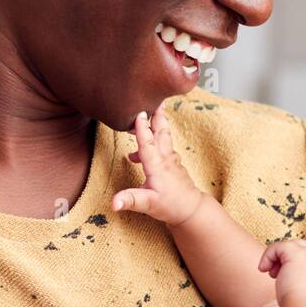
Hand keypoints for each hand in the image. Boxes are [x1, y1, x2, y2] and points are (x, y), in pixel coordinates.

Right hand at [111, 103, 204, 227]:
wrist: (191, 211)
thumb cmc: (171, 206)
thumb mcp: (148, 205)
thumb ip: (130, 200)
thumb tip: (113, 203)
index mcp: (157, 166)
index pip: (148, 143)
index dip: (142, 128)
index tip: (138, 112)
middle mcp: (165, 159)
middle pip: (160, 131)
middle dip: (156, 114)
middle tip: (155, 95)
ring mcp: (170, 159)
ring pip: (163, 136)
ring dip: (156, 122)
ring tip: (148, 111)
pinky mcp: (172, 163)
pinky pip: (163, 145)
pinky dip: (155, 138)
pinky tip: (138, 152)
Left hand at [258, 238, 305, 306]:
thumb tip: (298, 293)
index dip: (298, 269)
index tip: (289, 282)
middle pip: (304, 250)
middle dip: (289, 261)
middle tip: (277, 276)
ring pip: (291, 246)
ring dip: (278, 258)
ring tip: (271, 274)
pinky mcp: (296, 253)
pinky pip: (279, 246)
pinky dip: (268, 255)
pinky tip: (263, 269)